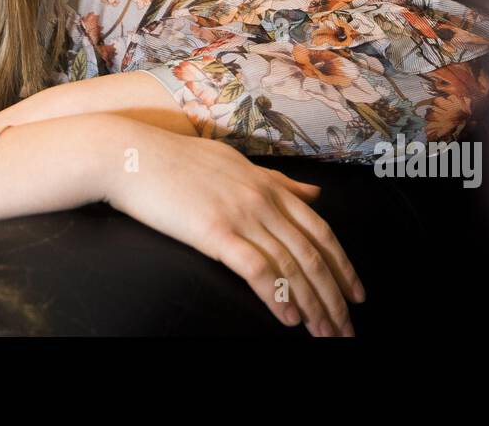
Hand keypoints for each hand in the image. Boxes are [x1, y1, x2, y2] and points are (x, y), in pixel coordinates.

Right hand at [100, 121, 365, 336]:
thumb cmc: (177, 160)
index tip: (357, 295)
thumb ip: (278, 180)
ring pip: (291, 265)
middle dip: (335, 296)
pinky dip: (278, 297)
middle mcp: (263, 199)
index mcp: (269, 185)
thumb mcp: (236, 163)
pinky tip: (289, 319)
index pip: (320, 230)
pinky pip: (257, 269)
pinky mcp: (215, 231)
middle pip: (312, 254)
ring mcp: (241, 214)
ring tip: (325, 334)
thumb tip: (316, 191)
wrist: (132, 155)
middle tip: (346, 330)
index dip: (343, 265)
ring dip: (314, 304)